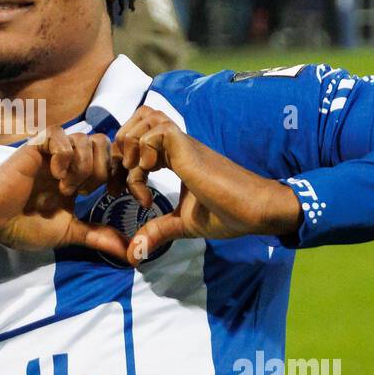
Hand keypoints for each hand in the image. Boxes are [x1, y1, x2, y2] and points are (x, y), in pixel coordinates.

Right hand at [0, 126, 129, 263]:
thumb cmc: (24, 226)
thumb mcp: (68, 232)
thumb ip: (97, 235)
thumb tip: (129, 252)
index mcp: (77, 176)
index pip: (111, 158)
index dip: (120, 173)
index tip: (115, 195)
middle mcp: (67, 160)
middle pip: (103, 143)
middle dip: (103, 168)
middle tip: (86, 191)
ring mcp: (51, 151)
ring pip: (84, 139)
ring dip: (82, 166)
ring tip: (65, 188)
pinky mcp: (34, 146)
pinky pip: (59, 135)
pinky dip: (64, 156)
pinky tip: (55, 176)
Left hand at [109, 107, 300, 264]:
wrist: (254, 211)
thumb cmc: (226, 215)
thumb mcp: (181, 225)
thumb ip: (156, 232)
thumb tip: (133, 255)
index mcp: (174, 157)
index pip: (137, 140)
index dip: (121, 162)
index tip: (119, 193)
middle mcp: (176, 146)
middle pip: (137, 120)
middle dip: (120, 148)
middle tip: (121, 181)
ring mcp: (183, 144)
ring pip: (144, 119)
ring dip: (130, 147)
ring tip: (135, 178)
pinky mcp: (189, 148)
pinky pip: (156, 132)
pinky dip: (143, 153)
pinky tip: (148, 179)